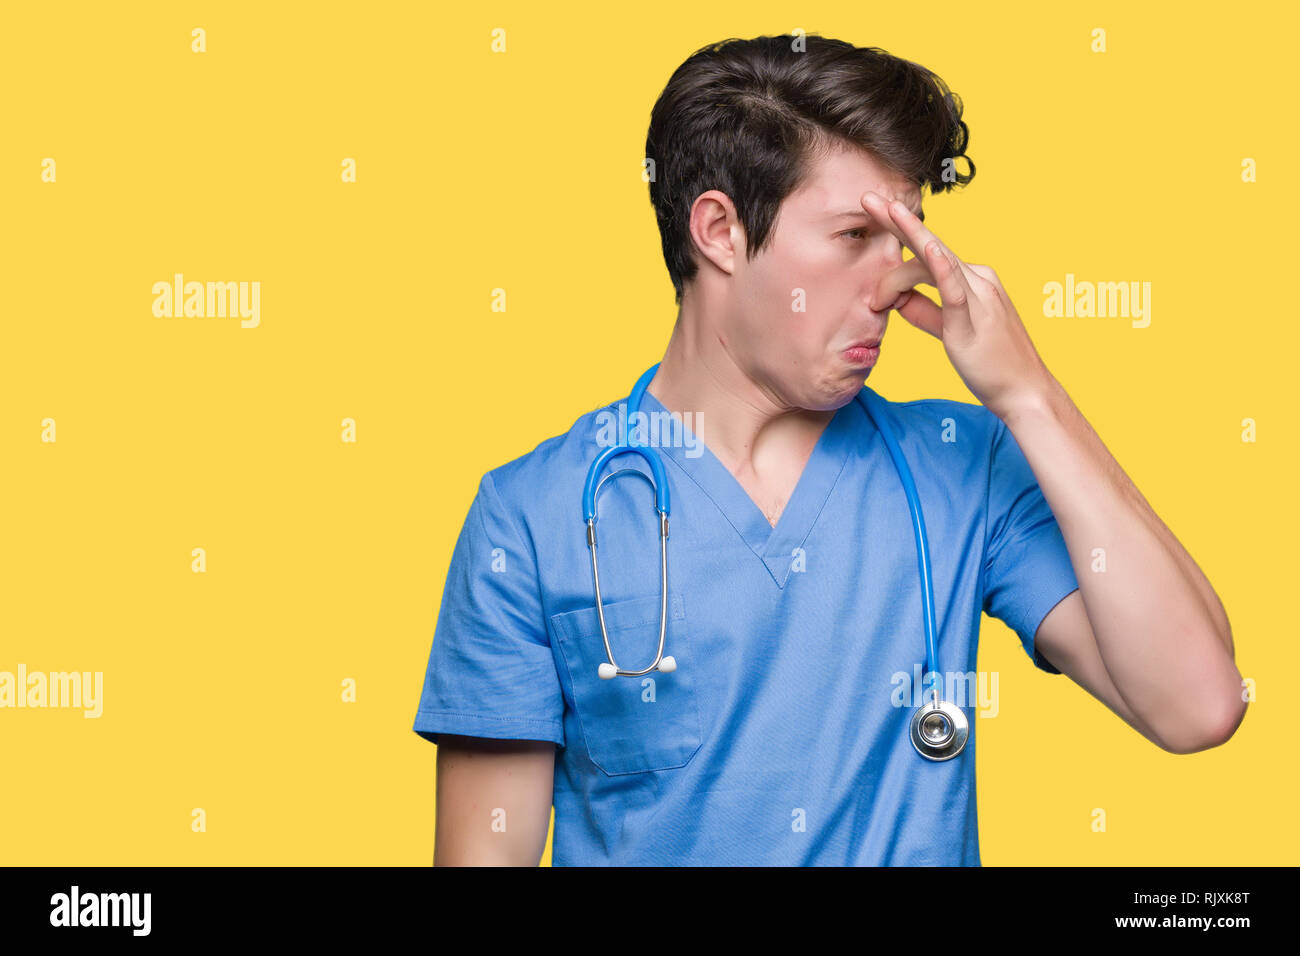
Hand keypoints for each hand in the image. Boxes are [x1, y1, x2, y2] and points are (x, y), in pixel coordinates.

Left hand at [860, 190, 1055, 420]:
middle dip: (897, 222)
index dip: (900, 235)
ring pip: (935, 261)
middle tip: (868, 199)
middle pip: (930, 244)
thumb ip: (924, 312)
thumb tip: (896, 299)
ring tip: (881, 223)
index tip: (875, 216)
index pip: (929, 252)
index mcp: (972, 280)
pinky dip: (942, 265)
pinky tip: (928, 247)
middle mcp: (978, 279)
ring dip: (902, 248)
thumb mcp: (949, 332)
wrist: (1024, 391)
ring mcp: (979, 296)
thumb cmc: (989, 364)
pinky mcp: (974, 318)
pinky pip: (955, 287)